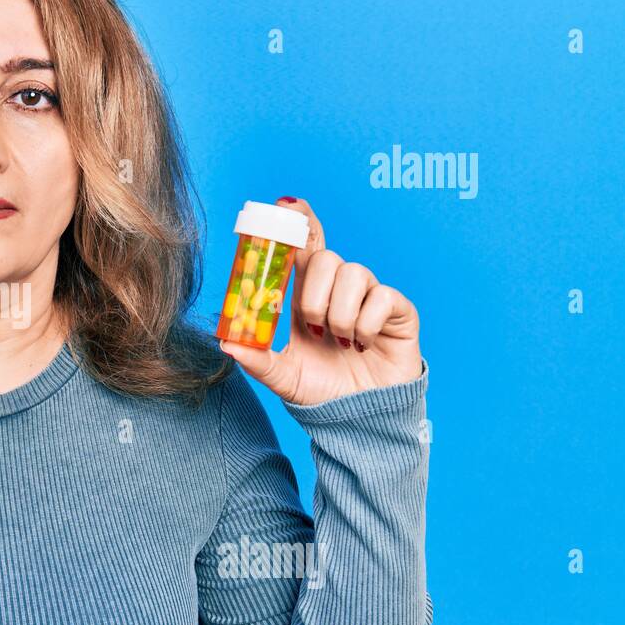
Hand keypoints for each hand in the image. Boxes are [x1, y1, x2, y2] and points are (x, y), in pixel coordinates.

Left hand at [218, 197, 423, 405]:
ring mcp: (369, 297)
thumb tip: (226, 343)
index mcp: (307, 296)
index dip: (300, 222)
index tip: (287, 206)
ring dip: (339, 314)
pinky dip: (366, 324)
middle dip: (313, 293)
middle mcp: (339, 290)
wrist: (361, 419)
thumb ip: (257, 359)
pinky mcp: (399, 311)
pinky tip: (363, 344)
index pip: (305, 247)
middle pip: (326, 257)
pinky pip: (382, 296)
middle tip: (314, 328)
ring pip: (354, 273)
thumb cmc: (324, 392)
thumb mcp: (283, 376)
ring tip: (340, 343)